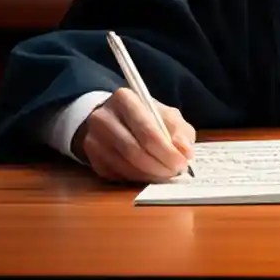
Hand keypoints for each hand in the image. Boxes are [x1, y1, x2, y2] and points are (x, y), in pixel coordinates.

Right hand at [72, 88, 195, 182]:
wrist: (114, 119)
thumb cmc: (145, 116)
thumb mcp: (166, 115)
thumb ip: (180, 130)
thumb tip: (185, 152)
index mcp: (124, 100)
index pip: (146, 130)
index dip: (166, 150)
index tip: (183, 162)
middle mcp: (103, 118)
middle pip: (134, 150)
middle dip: (159, 166)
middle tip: (176, 173)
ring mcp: (94, 140)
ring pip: (125, 167)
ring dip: (150, 175)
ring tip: (167, 175)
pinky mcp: (93, 160)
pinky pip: (119, 176)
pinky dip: (139, 179)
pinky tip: (151, 175)